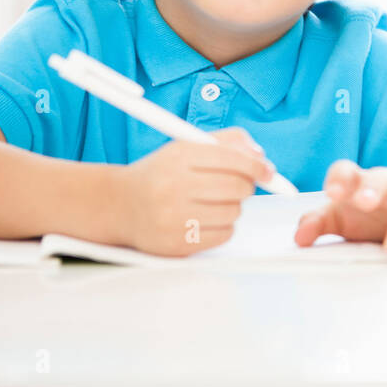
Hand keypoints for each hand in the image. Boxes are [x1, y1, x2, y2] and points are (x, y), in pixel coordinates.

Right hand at [113, 126, 275, 256]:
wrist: (119, 205)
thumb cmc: (160, 174)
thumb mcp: (186, 146)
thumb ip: (226, 142)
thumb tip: (259, 155)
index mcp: (178, 156)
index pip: (232, 158)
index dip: (257, 166)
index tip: (267, 171)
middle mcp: (173, 186)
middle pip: (237, 187)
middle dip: (246, 186)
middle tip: (240, 186)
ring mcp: (173, 218)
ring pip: (234, 212)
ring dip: (233, 207)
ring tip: (214, 202)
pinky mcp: (176, 244)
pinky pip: (224, 235)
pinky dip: (224, 227)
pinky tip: (207, 219)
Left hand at [294, 160, 386, 255]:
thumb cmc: (367, 216)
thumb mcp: (340, 218)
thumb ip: (317, 224)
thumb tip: (299, 238)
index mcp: (359, 182)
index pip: (346, 171)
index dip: (340, 179)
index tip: (332, 192)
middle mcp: (386, 181)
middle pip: (380, 178)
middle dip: (372, 188)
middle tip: (364, 203)